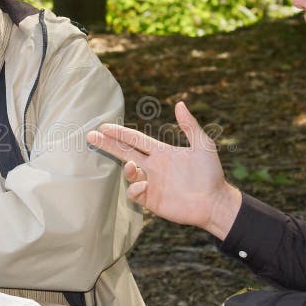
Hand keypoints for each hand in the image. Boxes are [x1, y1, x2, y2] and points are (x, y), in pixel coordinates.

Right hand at [86, 101, 240, 239]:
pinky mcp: (151, 200)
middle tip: (90, 136)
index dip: (120, 133)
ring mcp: (151, 183)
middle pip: (125, 152)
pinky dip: (134, 187)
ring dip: (126, 168)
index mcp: (162, 152)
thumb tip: (179, 103)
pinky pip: (135, 193)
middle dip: (108, 144)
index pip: (135, 140)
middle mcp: (153, 166)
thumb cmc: (211, 174)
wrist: (215, 202)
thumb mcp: (203, 145)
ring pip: (129, 173)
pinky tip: (143, 184)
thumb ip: (190, 125)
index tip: (103, 126)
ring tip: (132, 165)